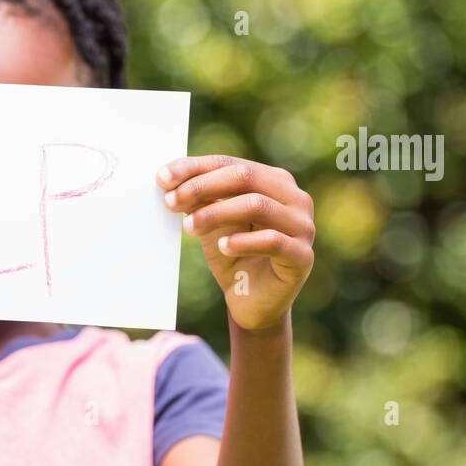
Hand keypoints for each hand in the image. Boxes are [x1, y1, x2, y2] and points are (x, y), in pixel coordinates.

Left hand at [157, 156, 314, 331]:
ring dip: (216, 212)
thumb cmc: (233, 254)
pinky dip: (243, 241)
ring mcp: (303, 226)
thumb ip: (200, 199)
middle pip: (245, 177)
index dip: (195, 168)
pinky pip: (273, 240)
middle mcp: (295, 198)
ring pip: (257, 204)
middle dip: (202, 186)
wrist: (251, 301)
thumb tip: (171, 179)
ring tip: (189, 226)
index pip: (231, 164)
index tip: (162, 178)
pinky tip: (222, 245)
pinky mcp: (303, 257)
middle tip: (171, 201)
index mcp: (274, 181)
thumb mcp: (212, 223)